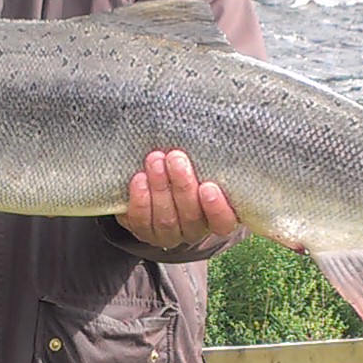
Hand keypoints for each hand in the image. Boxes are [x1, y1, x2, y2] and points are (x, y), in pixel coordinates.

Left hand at [118, 149, 240, 250]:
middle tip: (176, 158)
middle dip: (182, 186)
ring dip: (160, 187)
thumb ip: (208, 158)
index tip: (209, 186)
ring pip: (166, 219)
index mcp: (217, 217)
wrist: (156, 178)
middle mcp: (194, 230)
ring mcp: (168, 234)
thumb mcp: (202, 164)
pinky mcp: (144, 231)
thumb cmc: (189, 168)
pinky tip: (139, 179)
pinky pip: (141, 221)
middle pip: (191, 216)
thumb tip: (216, 128)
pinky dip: (140, 200)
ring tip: (155, 160)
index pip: (223, 222)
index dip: (217, 208)